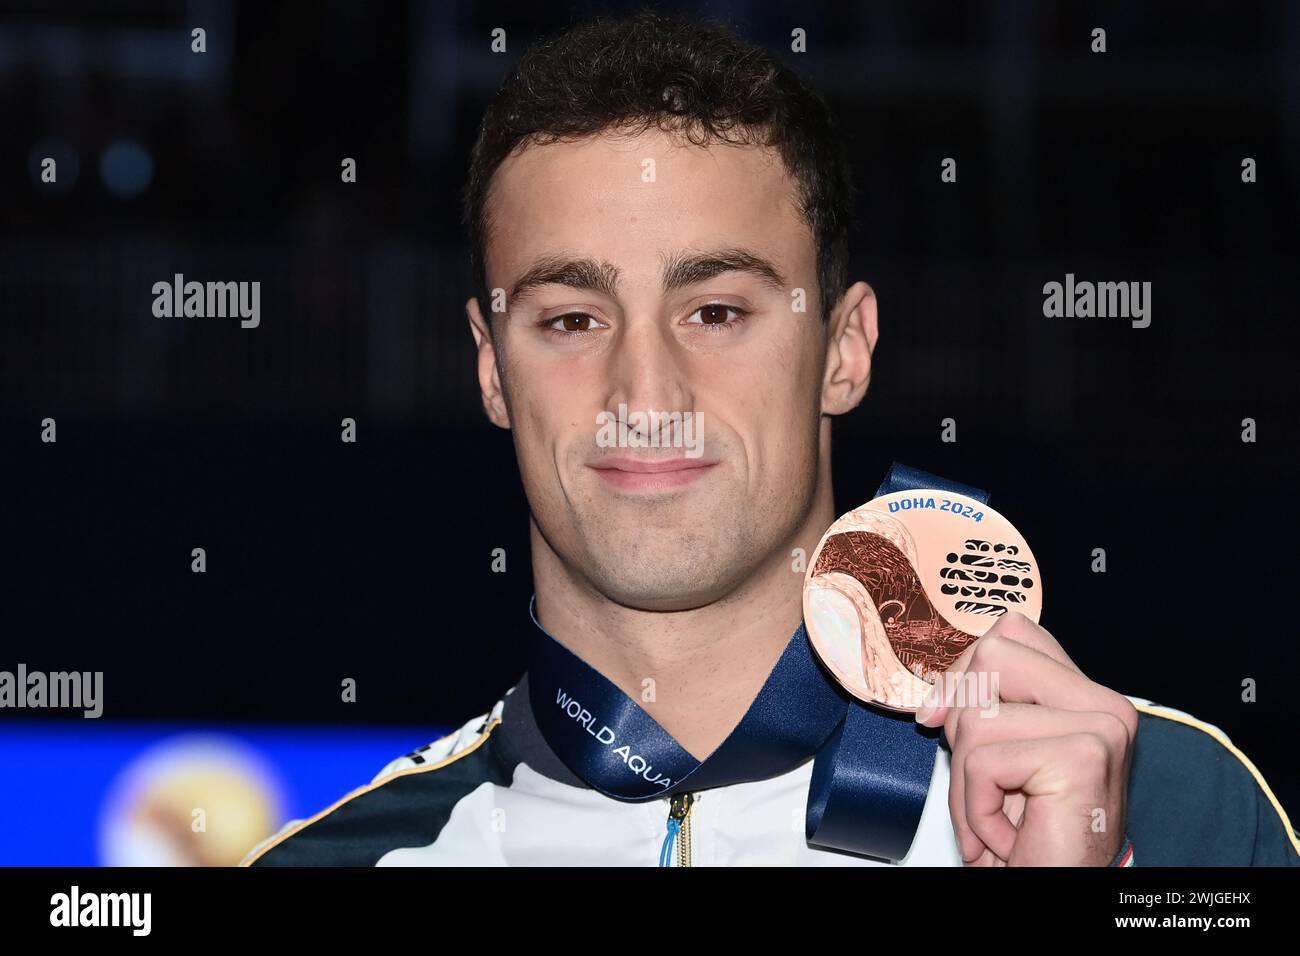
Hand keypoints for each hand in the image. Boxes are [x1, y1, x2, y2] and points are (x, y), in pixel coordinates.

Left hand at [914, 610, 1138, 865]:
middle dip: (961, 723)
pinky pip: (982, 762)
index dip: (965, 669)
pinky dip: (976, 809)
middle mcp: (1104, 703)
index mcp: (1084, 693)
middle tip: (981, 781)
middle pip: (992, 655)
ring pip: (976, 716)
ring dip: (966, 784)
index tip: (943, 717)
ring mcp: (1099, 726)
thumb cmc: (1028, 832)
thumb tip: (935, 699)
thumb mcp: (996, 751)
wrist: (1055, 888)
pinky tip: (1007, 837)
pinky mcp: (1081, 757)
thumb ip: (979, 704)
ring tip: (996, 818)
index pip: (1011, 633)